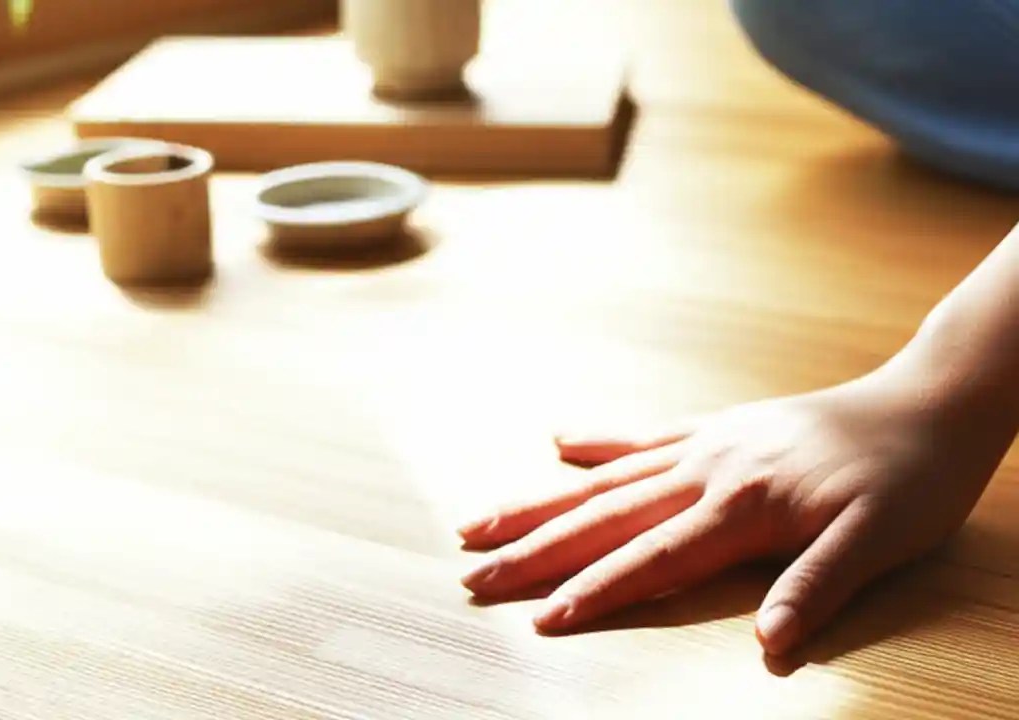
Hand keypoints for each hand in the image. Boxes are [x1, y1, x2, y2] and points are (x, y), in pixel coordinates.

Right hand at [458, 360, 1015, 654]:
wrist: (925, 403)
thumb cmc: (908, 480)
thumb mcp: (878, 542)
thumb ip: (815, 588)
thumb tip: (771, 646)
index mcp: (742, 506)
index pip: (652, 559)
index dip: (594, 591)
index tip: (541, 617)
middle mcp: (708, 471)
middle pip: (604, 518)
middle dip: (536, 551)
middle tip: (475, 574)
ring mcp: (705, 445)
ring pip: (605, 480)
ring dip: (540, 502)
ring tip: (482, 520)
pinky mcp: (714, 428)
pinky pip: (641, 436)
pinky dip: (597, 443)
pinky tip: (559, 443)